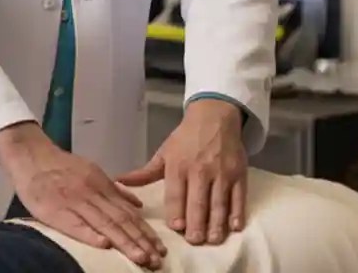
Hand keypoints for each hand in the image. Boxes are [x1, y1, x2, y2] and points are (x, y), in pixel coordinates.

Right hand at [0, 123, 166, 268]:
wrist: (30, 154)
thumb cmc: (59, 166)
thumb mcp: (91, 170)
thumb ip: (114, 189)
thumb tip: (137, 205)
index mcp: (101, 185)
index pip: (127, 212)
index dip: (145, 231)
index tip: (159, 248)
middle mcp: (91, 193)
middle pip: (120, 220)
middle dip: (140, 241)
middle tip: (156, 260)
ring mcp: (73, 202)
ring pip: (104, 224)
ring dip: (124, 243)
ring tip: (140, 258)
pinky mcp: (54, 210)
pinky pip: (74, 224)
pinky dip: (89, 234)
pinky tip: (104, 245)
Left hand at [118, 98, 247, 244]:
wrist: (214, 117)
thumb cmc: (185, 138)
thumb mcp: (164, 153)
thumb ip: (144, 173)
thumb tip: (118, 181)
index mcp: (178, 165)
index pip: (176, 192)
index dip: (176, 210)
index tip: (176, 227)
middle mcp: (200, 170)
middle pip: (198, 201)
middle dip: (196, 223)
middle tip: (194, 241)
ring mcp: (221, 173)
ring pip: (219, 203)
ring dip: (216, 223)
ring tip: (212, 240)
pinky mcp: (239, 174)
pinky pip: (238, 197)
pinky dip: (237, 213)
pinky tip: (234, 227)